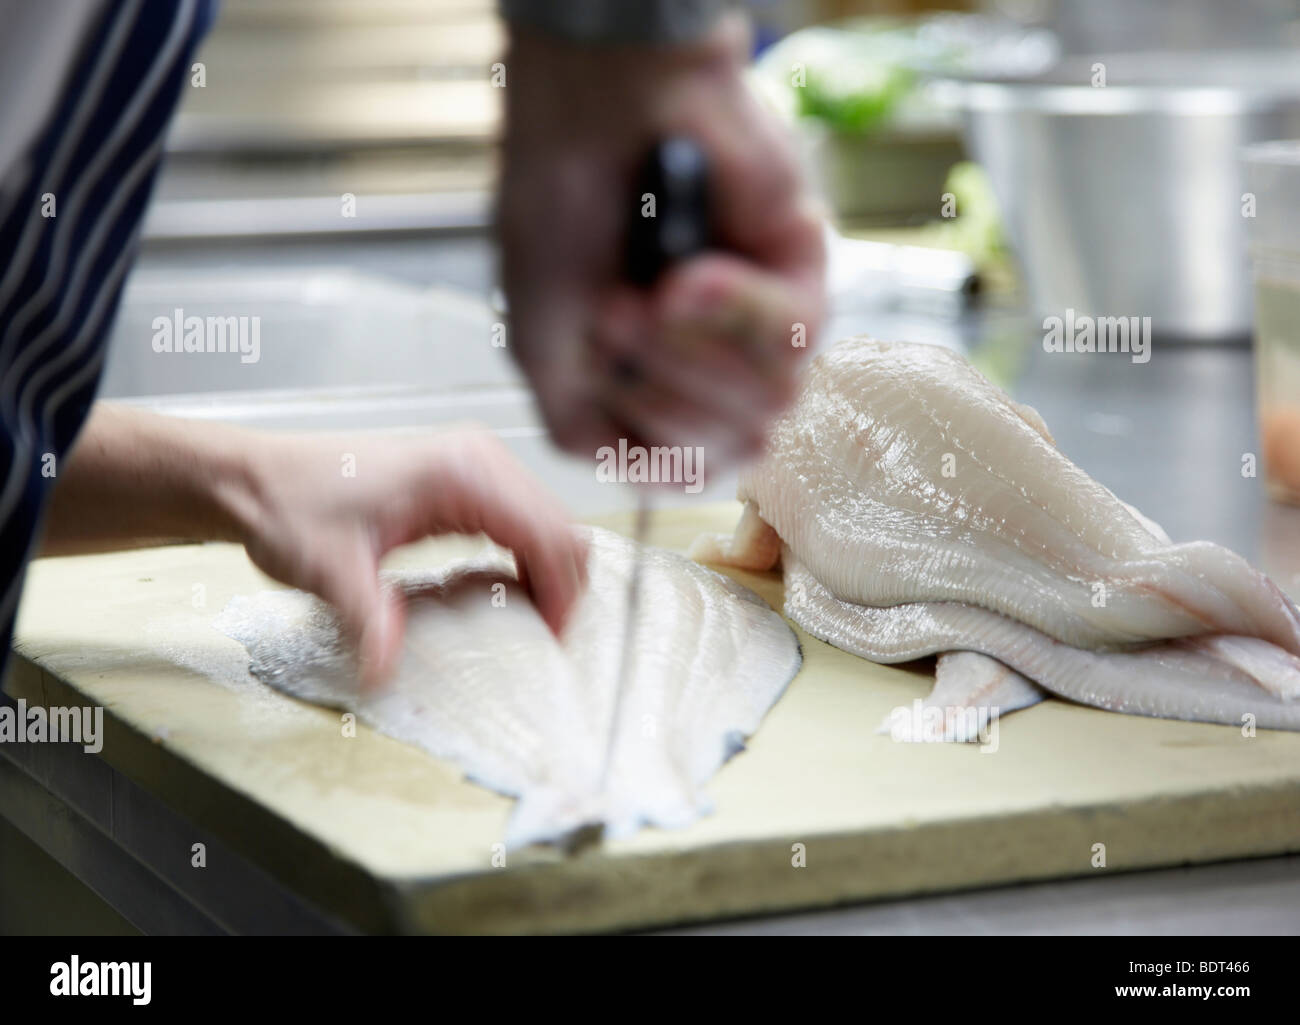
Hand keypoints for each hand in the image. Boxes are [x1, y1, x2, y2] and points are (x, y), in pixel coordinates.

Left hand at [44, 407, 587, 688]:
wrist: (257, 479)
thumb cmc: (290, 506)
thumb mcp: (329, 571)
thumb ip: (368, 621)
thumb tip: (388, 674)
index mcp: (462, 471)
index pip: (548, 533)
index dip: (561, 593)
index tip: (550, 644)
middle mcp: (480, 460)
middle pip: (562, 528)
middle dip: (564, 590)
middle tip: (544, 646)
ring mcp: (477, 467)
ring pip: (549, 526)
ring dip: (550, 577)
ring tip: (528, 628)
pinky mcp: (467, 483)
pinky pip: (523, 524)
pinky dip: (528, 563)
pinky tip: (504, 598)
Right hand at [498, 12, 824, 465]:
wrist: (595, 111)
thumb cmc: (560, 209)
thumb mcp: (539, 348)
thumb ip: (584, 433)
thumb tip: (654, 477)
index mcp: (657, 387)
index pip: (690, 472)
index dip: (653, 446)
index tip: (607, 382)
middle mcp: (715, 362)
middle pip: (736, 447)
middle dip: (665, 390)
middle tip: (617, 316)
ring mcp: (759, 322)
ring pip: (771, 403)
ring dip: (693, 351)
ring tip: (652, 289)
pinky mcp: (801, 271)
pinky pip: (794, 337)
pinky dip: (732, 308)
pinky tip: (692, 270)